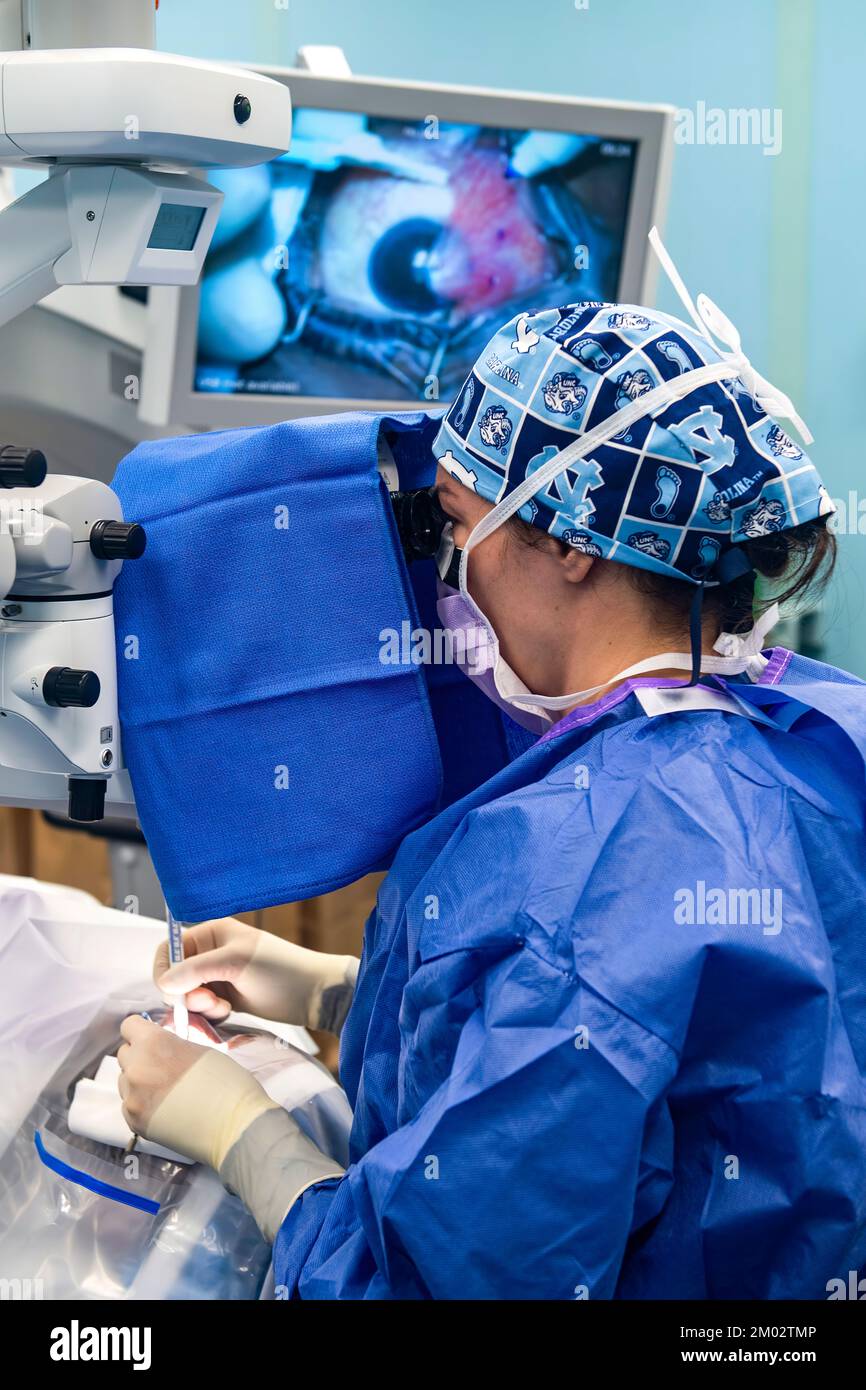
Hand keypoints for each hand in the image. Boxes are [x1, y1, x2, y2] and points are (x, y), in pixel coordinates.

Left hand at [117, 1013, 275, 1169]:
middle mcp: (136, 1067)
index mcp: (154, 1042)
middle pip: (125, 1054)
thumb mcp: (201, 1050)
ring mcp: (132, 1097)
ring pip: (125, 1081)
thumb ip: (173, 1046)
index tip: (151, 1039)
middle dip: (140, 1057)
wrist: (232, 1125)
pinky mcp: (133, 1122)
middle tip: (163, 1068)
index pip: (129, 1026)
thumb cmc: (226, 1083)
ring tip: (166, 1092)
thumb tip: (162, 1050)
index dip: (141, 1031)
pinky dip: (142, 1105)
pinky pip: (129, 1105)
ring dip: (139, 1082)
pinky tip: (166, 1109)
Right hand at [154, 917, 358, 1032]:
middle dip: (186, 993)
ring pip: (187, 996)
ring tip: (223, 1007)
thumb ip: (196, 970)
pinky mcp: (226, 998)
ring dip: (199, 1007)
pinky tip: (228, 1012)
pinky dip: (208, 1015)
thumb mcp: (235, 962)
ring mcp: (218, 977)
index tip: (175, 991)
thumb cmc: (280, 969)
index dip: (166, 971)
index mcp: (211, 933)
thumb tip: (162, 982)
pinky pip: (202, 1009)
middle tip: (209, 1001)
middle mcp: (211, 953)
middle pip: (175, 976)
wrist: (313, 994)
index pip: (169, 949)